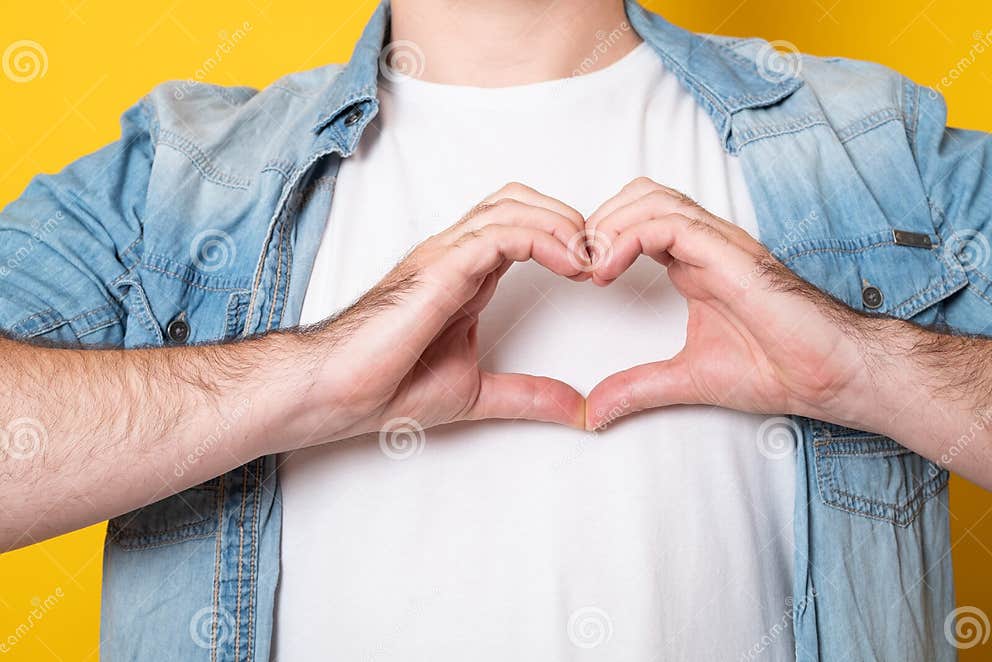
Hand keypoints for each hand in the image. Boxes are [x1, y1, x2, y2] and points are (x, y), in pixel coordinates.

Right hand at [287, 183, 591, 449]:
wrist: (336, 392)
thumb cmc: (386, 386)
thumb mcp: (478, 392)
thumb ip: (529, 395)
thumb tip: (579, 410)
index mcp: (464, 275)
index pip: (521, 226)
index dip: (565, 237)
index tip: (599, 272)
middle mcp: (454, 254)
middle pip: (519, 201)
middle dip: (568, 218)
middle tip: (603, 255)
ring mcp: (444, 256)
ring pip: (512, 206)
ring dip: (562, 224)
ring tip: (592, 258)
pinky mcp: (438, 268)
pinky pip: (499, 234)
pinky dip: (542, 239)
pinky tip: (569, 263)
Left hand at [583, 177, 876, 430]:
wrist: (832, 374)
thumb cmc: (780, 368)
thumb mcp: (687, 379)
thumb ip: (639, 388)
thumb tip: (596, 411)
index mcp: (694, 264)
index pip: (637, 221)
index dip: (600, 238)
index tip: (575, 275)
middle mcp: (705, 244)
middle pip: (639, 196)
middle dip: (598, 221)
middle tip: (572, 262)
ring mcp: (720, 244)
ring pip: (651, 199)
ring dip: (608, 225)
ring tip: (587, 265)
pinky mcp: (731, 252)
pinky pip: (670, 223)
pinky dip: (629, 237)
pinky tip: (608, 269)